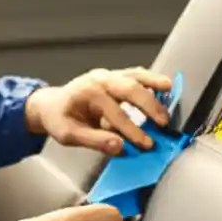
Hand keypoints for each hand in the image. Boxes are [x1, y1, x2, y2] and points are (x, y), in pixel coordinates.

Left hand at [25, 67, 173, 155]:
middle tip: (162, 123)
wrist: (52, 105)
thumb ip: (94, 141)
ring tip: (170, 91)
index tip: (146, 144)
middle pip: (129, 88)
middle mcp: (99, 80)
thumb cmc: (60, 119)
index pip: (115, 113)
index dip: (132, 131)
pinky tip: (163, 86)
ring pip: (135, 75)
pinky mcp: (115, 76)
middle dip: (148, 106)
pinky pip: (135, 74)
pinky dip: (150, 79)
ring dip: (154, 84)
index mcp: (87, 93)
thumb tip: (119, 146)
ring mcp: (108, 75)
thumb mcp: (68, 135)